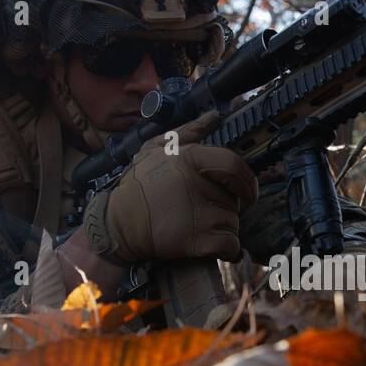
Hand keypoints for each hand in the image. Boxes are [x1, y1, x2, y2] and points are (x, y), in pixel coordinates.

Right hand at [84, 111, 257, 263]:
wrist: (117, 224)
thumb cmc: (138, 185)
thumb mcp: (156, 148)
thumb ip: (189, 131)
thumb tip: (214, 117)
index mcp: (190, 159)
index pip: (234, 166)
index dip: (246, 182)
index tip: (247, 193)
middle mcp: (198, 185)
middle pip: (233, 201)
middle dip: (221, 207)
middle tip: (195, 210)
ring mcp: (201, 215)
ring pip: (232, 223)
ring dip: (221, 228)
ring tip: (194, 226)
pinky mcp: (200, 241)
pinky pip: (231, 245)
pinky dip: (226, 249)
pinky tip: (210, 245)